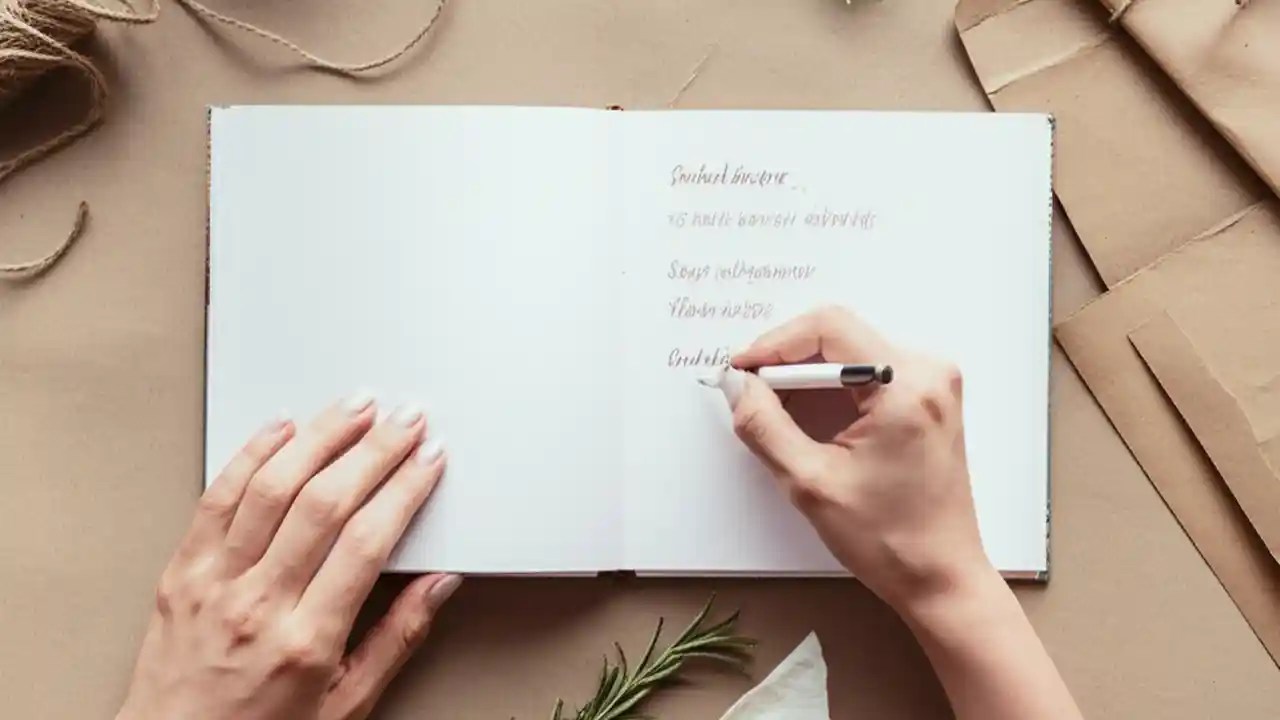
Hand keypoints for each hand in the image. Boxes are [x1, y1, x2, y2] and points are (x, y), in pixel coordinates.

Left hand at [116, 394, 457, 719]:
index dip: (405, 490)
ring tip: (354, 407)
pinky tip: (282, 428)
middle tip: (406, 418)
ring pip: (270, 487)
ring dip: (319, 437)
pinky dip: (251, 455)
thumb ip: (396, 639)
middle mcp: (257, 604)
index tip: (429, 460)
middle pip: (324, 503)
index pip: (367, 542)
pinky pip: (216, 498)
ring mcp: (213, 583)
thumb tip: (438, 585)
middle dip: (374, 449)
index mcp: (306, 640)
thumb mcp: (346, 706)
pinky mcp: (180, 571)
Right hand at [725, 306, 989, 609]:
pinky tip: (809, 417)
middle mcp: (929, 373)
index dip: (775, 343)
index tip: (742, 370)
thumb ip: (765, 426)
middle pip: (840, 334)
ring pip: (851, 350)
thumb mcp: (810, 483)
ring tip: (775, 410)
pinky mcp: (929, 398)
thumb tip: (737, 385)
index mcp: (906, 388)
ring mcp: (934, 383)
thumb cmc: (888, 540)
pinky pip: (869, 370)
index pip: (829, 328)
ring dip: (808, 374)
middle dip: (787, 359)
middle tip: (750, 391)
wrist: (941, 577)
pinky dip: (831, 386)